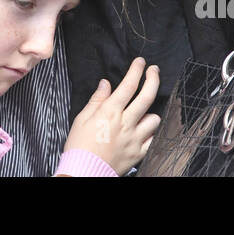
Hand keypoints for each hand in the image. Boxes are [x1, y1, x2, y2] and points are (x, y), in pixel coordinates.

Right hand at [63, 58, 160, 175]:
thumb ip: (96, 100)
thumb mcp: (81, 119)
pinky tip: (146, 130)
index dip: (136, 71)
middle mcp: (125, 123)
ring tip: (143, 112)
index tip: (141, 62)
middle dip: (152, 79)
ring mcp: (134, 139)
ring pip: (154, 119)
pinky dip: (152, 133)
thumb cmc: (79, 146)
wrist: (83, 172)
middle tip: (154, 70)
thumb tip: (106, 84)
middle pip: (146, 96)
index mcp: (110, 112)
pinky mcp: (139, 153)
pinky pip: (154, 139)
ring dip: (150, 112)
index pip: (128, 85)